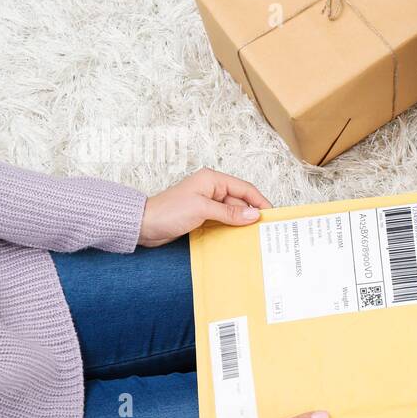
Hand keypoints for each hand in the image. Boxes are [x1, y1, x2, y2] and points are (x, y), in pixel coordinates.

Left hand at [139, 167, 271, 246]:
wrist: (144, 225)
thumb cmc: (169, 211)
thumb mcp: (202, 210)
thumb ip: (230, 213)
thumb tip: (254, 215)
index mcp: (212, 180)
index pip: (244, 188)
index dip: (260, 201)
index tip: (272, 214)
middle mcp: (212, 189)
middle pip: (240, 202)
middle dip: (251, 215)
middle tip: (264, 230)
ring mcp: (207, 203)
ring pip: (232, 213)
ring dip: (241, 224)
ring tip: (254, 236)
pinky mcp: (202, 216)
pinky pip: (223, 221)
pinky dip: (231, 229)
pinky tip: (237, 238)